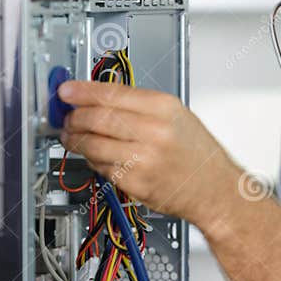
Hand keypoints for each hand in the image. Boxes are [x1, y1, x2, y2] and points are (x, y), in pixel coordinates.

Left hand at [57, 80, 241, 225]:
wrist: (215, 189)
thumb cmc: (197, 154)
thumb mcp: (177, 116)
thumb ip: (140, 105)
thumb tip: (99, 97)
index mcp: (165, 108)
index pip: (111, 93)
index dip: (82, 91)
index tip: (66, 91)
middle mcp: (154, 131)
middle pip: (96, 117)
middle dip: (73, 117)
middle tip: (67, 117)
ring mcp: (144, 158)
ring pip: (92, 144)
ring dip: (75, 140)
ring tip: (74, 138)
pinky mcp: (135, 182)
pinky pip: (101, 167)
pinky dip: (93, 160)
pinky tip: (97, 156)